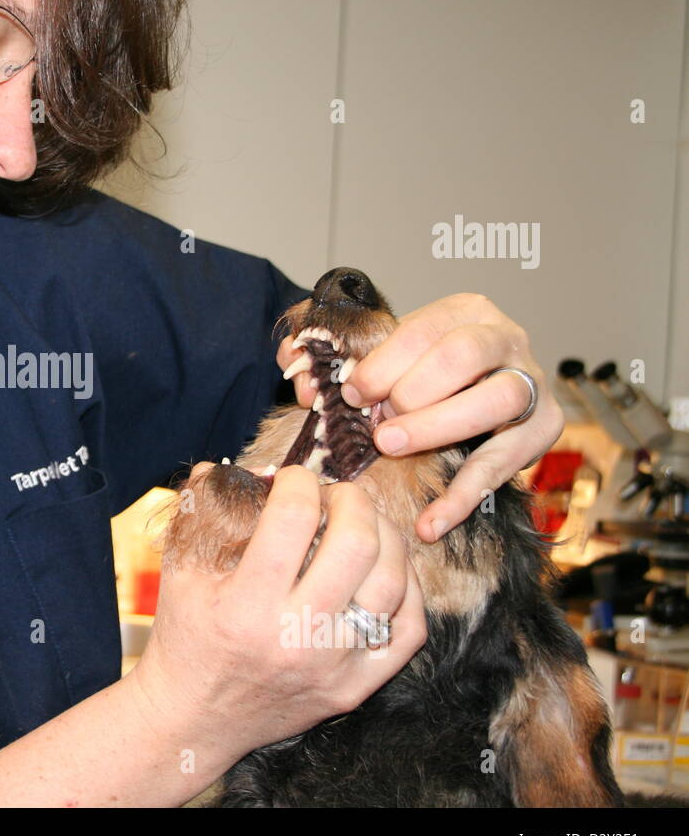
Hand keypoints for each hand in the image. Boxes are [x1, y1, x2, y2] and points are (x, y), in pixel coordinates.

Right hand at [130, 466, 425, 758]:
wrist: (192, 719)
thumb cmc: (185, 637)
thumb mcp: (179, 571)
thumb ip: (198, 510)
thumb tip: (222, 464)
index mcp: (245, 605)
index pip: (293, 518)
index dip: (298, 482)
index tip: (291, 479)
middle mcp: (294, 637)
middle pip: (356, 545)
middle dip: (352, 501)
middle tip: (337, 496)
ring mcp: (332, 667)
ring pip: (392, 583)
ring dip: (386, 537)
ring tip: (365, 525)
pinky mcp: (354, 689)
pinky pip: (408, 631)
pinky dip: (406, 590)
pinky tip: (384, 571)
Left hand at [276, 292, 564, 543]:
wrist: (471, 396)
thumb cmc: (418, 374)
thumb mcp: (379, 355)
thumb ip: (331, 357)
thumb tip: (293, 361)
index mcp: (463, 311)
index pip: (423, 330)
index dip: (381, 365)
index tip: (352, 394)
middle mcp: (505, 339)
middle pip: (464, 356)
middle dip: (411, 394)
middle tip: (376, 426)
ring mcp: (531, 384)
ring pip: (497, 400)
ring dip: (437, 428)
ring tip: (392, 448)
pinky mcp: (542, 431)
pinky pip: (504, 465)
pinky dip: (462, 497)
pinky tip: (428, 524)